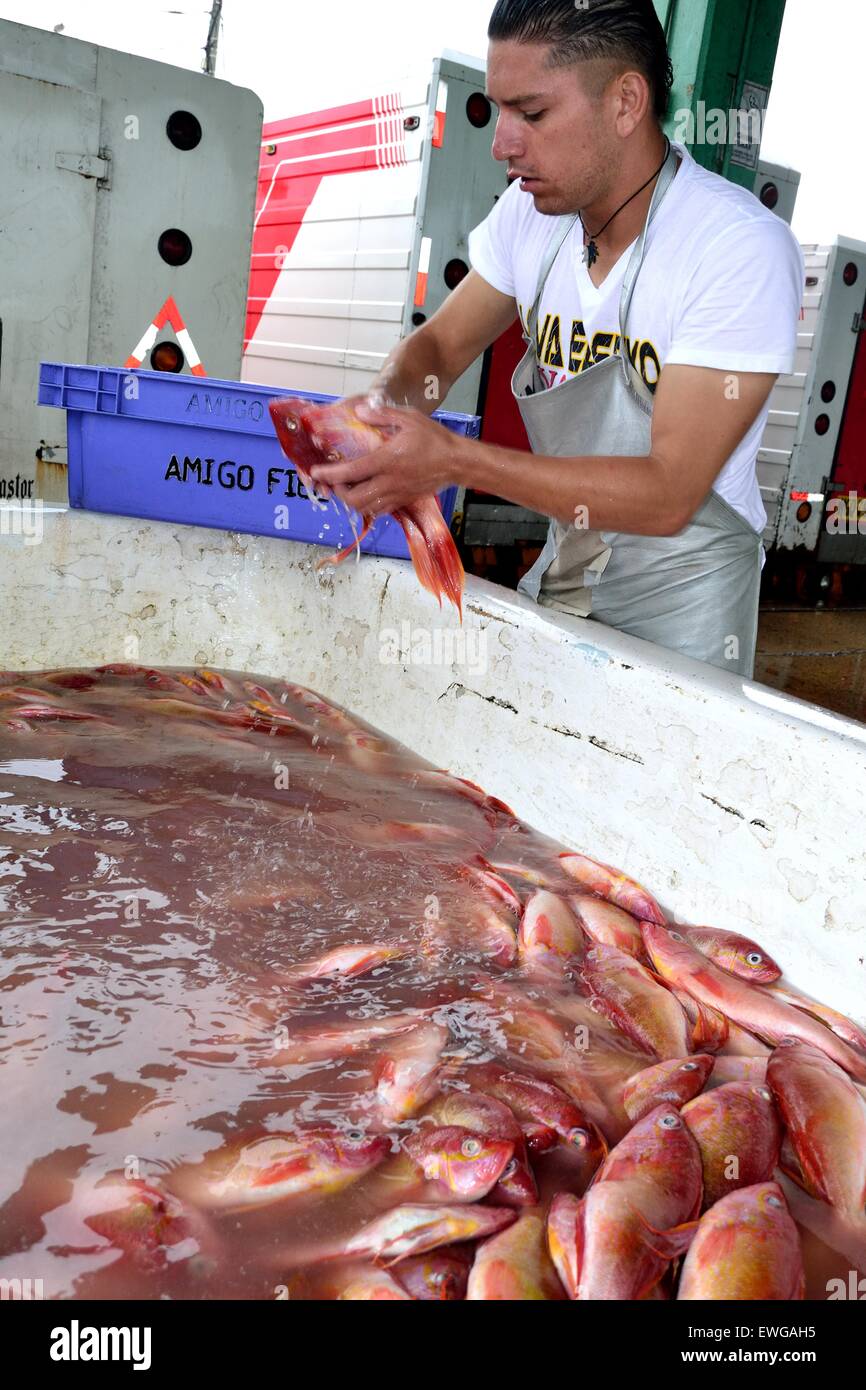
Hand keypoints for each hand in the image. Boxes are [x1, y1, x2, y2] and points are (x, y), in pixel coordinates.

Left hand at [308, 401, 467, 515]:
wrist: (457, 462)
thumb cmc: (434, 439)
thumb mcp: (409, 418)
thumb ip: (382, 414)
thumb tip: (360, 410)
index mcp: (387, 461)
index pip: (351, 472)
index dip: (330, 474)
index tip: (316, 472)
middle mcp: (389, 482)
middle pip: (354, 498)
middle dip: (338, 491)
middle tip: (334, 479)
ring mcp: (397, 494)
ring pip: (365, 508)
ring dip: (351, 500)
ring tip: (347, 487)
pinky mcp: (404, 500)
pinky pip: (379, 510)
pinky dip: (367, 505)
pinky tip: (366, 493)